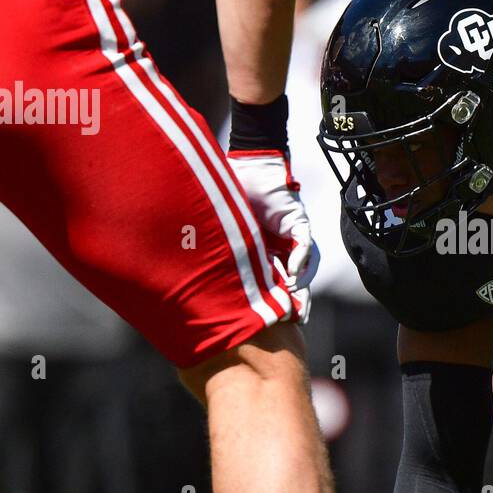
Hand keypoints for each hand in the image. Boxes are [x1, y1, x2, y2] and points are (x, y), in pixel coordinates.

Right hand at [228, 152, 319, 319]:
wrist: (248, 166)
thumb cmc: (229, 194)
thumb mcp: (222, 231)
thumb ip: (214, 251)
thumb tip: (188, 278)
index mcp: (262, 253)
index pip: (271, 284)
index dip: (272, 304)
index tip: (269, 326)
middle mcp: (279, 248)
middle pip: (292, 282)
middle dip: (292, 303)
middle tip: (292, 322)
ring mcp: (291, 237)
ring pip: (303, 269)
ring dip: (298, 286)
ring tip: (291, 303)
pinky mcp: (297, 223)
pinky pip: (304, 245)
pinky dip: (299, 260)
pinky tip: (291, 275)